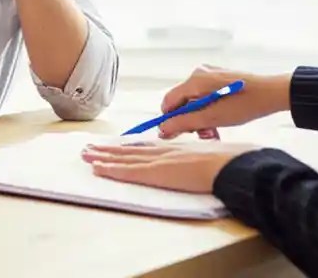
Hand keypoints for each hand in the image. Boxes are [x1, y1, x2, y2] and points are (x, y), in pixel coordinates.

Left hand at [81, 141, 259, 193]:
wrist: (232, 164)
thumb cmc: (229, 161)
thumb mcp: (211, 155)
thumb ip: (200, 157)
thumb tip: (203, 163)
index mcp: (175, 148)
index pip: (145, 147)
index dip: (127, 146)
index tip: (114, 145)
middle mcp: (163, 151)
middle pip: (129, 150)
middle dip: (108, 150)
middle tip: (89, 148)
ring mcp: (158, 161)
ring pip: (123, 158)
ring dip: (102, 157)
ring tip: (85, 156)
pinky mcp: (156, 173)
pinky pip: (128, 172)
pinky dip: (111, 170)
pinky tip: (97, 169)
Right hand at [156, 66, 293, 139]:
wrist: (272, 93)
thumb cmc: (243, 105)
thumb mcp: (212, 118)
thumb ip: (184, 123)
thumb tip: (162, 129)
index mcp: (194, 80)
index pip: (169, 101)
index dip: (169, 119)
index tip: (176, 135)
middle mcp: (198, 73)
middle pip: (182, 101)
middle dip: (188, 120)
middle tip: (202, 134)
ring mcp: (209, 74)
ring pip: (194, 100)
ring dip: (199, 118)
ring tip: (212, 131)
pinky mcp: (219, 77)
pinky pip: (204, 95)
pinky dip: (207, 110)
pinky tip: (218, 121)